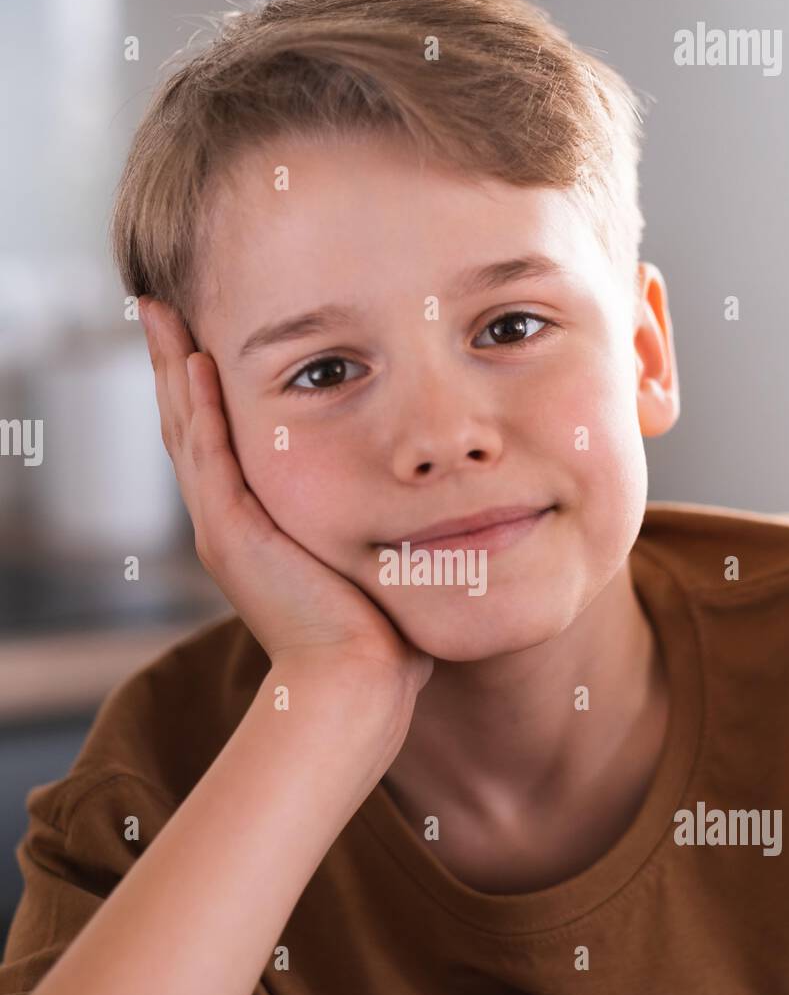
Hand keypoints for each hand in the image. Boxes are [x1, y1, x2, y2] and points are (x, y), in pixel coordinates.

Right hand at [138, 296, 432, 694]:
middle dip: (175, 364)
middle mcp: (227, 523)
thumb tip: (423, 506)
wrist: (356, 687)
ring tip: (160, 314)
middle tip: (160, 307)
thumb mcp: (371, 562)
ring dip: (173, 368)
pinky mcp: (234, 534)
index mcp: (254, 528)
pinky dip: (199, 407)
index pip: (218, 441)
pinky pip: (208, 456)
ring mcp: (224, 528)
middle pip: (186, 425)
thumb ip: (376, 527)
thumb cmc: (376, 638)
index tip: (204, 339)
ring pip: (184, 430)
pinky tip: (198, 361)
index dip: (205, 390)